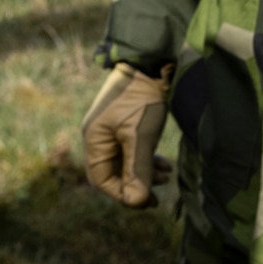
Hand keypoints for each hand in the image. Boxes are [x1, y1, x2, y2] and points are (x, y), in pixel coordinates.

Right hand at [82, 64, 170, 206]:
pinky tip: (164, 162)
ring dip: (145, 173)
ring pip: (126, 163)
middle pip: (114, 174)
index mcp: (94, 140)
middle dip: (137, 185)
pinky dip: (147, 160)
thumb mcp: (140, 136)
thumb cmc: (141, 98)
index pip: (102, 180)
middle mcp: (99, 137)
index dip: (123, 194)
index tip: (147, 201)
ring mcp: (112, 131)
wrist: (150, 61)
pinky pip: (132, 151)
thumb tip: (136, 202)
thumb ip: (137, 169)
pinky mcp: (126, 125)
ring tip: (168, 174)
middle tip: (159, 194)